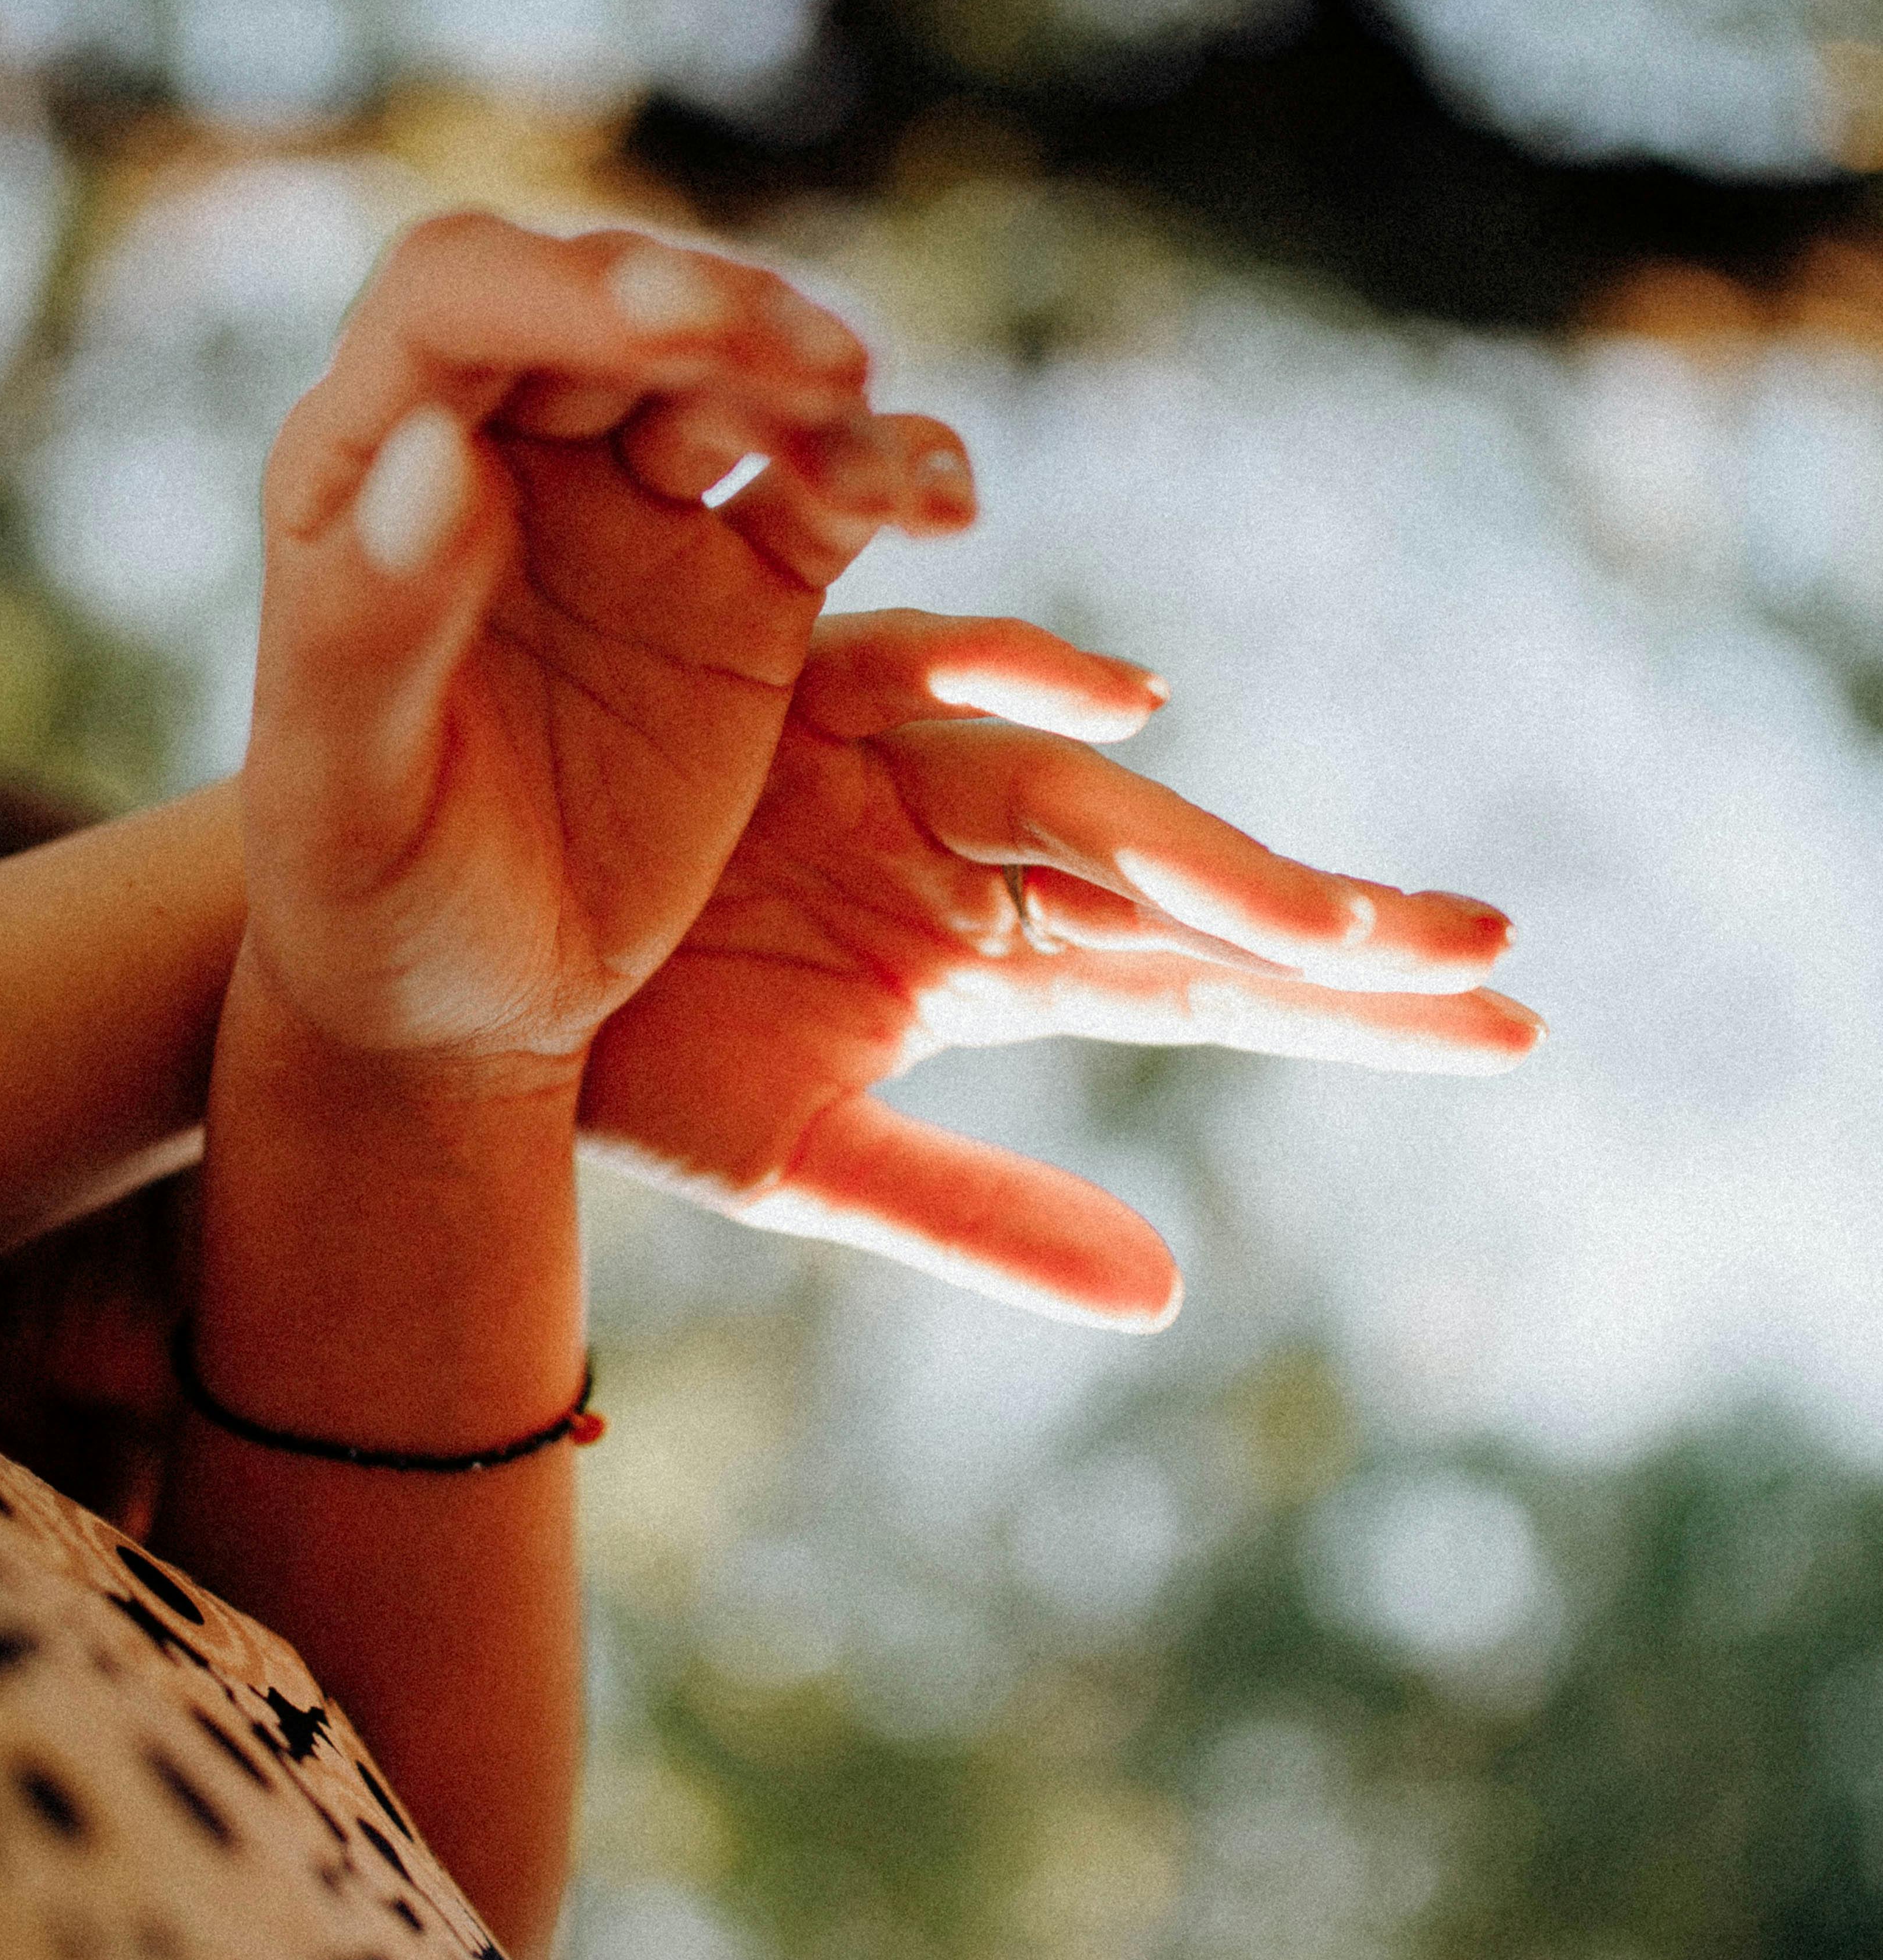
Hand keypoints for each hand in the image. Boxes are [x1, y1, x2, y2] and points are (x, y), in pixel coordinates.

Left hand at [238, 215, 974, 1082]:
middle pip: (612, 311)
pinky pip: (827, 491)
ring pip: (731, 381)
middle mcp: (500, 454)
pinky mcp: (741, 586)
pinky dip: (893, 474)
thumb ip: (376, 624)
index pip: (456, 303)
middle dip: (718, 316)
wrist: (457, 1008)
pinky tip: (941, 505)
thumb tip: (441, 451)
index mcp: (365, 469)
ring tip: (876, 465)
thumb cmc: (362, 898)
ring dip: (814, 388)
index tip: (664, 322)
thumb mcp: (343, 787)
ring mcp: (631, 511)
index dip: (562, 292)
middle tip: (812, 368)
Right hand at [581, 608, 1541, 1327]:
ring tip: (1353, 936)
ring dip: (1212, 862)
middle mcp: (965, 851)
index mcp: (980, 955)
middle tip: (1489, 963)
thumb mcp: (800, 1160)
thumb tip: (1172, 1296)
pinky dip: (1022, 675)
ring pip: (1084, 800)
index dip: (1351, 1004)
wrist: (447, 977)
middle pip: (1182, 888)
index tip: (1512, 1023)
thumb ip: (979, 1218)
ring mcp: (890, 765)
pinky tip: (1135, 711)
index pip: (1201, 983)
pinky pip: (930, 663)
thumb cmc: (617, 1065)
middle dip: (1329, 931)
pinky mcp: (797, 685)